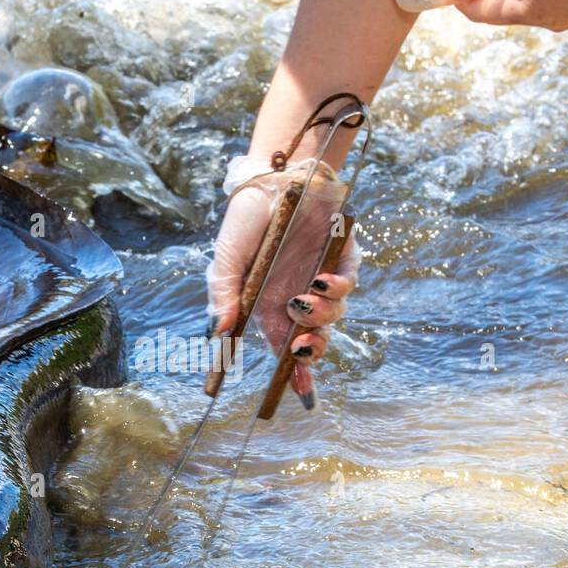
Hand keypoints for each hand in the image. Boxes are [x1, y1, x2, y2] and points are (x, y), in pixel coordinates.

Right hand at [206, 156, 359, 401]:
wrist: (273, 175)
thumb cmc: (247, 218)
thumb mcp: (226, 258)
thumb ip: (223, 294)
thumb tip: (219, 334)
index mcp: (269, 304)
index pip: (283, 346)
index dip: (294, 372)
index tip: (300, 392)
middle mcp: (298, 296)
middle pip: (314, 338)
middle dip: (312, 349)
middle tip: (302, 346)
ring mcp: (323, 278)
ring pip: (334, 316)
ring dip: (322, 316)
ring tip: (305, 299)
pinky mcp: (344, 257)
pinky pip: (348, 283)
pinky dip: (338, 287)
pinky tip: (322, 280)